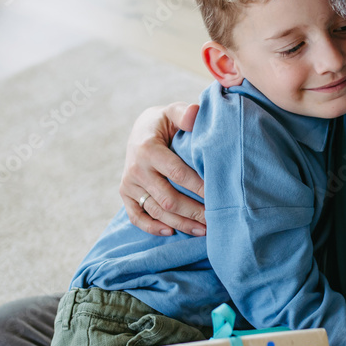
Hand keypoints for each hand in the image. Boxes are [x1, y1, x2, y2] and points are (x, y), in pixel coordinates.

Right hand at [121, 102, 206, 236]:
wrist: (139, 131)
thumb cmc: (164, 123)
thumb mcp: (172, 112)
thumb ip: (184, 113)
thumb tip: (195, 114)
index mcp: (148, 149)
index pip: (178, 174)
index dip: (199, 188)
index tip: (219, 196)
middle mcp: (135, 168)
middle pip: (168, 198)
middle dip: (194, 211)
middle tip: (216, 219)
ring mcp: (129, 184)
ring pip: (156, 211)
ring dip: (180, 224)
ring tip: (203, 230)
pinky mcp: (125, 194)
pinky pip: (136, 217)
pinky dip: (153, 228)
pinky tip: (171, 233)